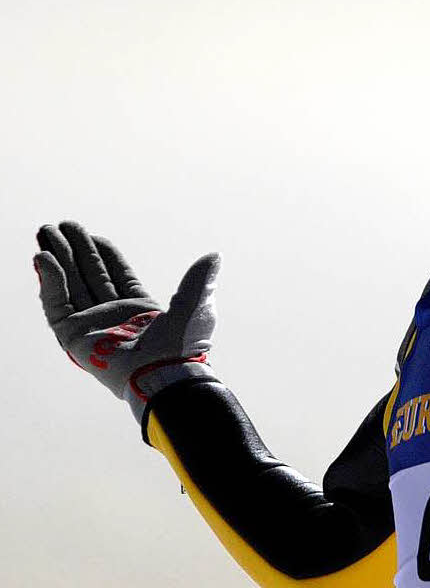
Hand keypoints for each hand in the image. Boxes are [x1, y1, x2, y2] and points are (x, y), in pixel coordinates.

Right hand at [35, 221, 219, 421]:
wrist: (163, 374)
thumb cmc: (181, 346)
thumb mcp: (194, 305)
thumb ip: (198, 279)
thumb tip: (214, 256)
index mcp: (140, 309)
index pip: (116, 274)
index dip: (104, 254)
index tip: (93, 235)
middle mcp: (113, 316)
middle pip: (90, 275)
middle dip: (76, 250)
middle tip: (61, 226)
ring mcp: (92, 326)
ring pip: (71, 284)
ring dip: (59, 259)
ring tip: (46, 233)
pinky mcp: (73, 336)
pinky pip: (56, 303)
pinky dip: (49, 281)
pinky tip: (44, 258)